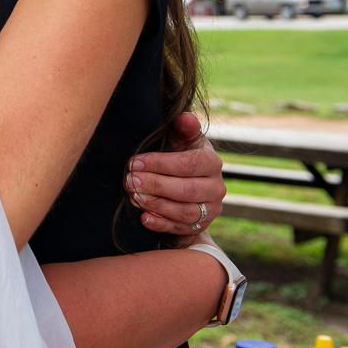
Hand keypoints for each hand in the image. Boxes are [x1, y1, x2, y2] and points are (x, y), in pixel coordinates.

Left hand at [124, 112, 225, 236]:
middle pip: (187, 190)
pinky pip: (182, 229)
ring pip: (186, 212)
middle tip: (130, 181)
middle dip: (155, 185)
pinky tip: (144, 218)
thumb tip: (183, 118)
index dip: (160, 164)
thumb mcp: (182, 138)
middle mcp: (217, 187)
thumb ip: (184, 127)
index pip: (188, 164)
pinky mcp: (201, 226)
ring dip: (157, 205)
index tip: (134, 162)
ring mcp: (211, 209)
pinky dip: (162, 224)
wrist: (187, 181)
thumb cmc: (180, 154)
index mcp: (212, 162)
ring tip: (134, 197)